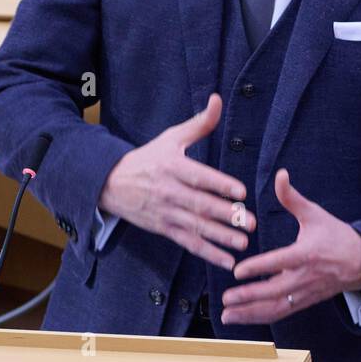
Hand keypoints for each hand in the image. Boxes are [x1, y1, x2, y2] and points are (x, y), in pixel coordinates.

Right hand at [98, 94, 254, 269]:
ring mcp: (166, 212)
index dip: (220, 184)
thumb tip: (217, 100)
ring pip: (196, 227)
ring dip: (220, 238)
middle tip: (249, 223)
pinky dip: (207, 253)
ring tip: (243, 244)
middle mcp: (169, 191)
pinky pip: (188, 243)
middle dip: (226, 215)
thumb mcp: (171, 138)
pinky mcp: (164, 229)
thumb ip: (199, 124)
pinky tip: (227, 261)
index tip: (240, 192)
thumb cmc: (148, 157)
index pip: (199, 177)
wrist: (111, 183)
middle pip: (200, 205)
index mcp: (173, 166)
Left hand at [222, 168, 360, 324]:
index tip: (237, 271)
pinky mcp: (306, 301)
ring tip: (227, 315)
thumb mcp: (315, 213)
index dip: (258, 268)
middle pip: (274, 291)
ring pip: (276, 307)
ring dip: (250, 313)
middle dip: (248, 296)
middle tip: (225, 298)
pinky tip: (243, 317)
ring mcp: (305, 292)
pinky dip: (261, 317)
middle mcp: (305, 276)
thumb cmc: (336, 234)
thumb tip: (280, 174)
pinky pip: (281, 312)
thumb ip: (292, 197)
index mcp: (306, 253)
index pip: (279, 262)